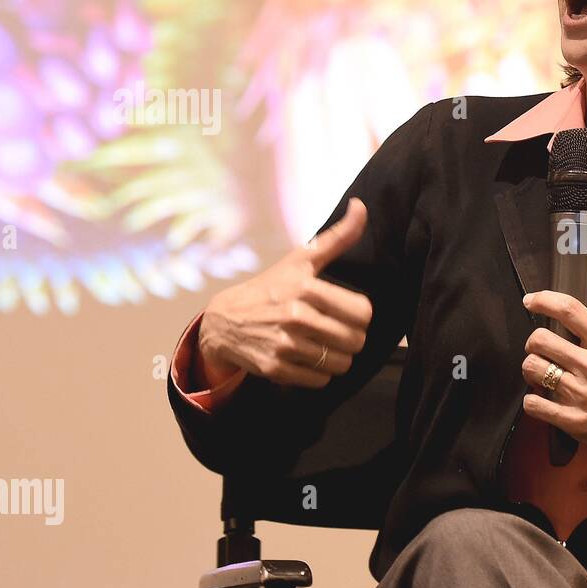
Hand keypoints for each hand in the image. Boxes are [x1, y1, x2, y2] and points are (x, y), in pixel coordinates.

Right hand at [197, 198, 374, 387]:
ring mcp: (284, 344)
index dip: (361, 316)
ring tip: (324, 346)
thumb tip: (361, 206)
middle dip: (351, 339)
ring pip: (341, 363)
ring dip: (338, 358)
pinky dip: (320, 374)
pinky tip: (308, 359)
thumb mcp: (301, 260)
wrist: (223, 321)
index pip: (363, 313)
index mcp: (306, 288)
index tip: (349, 313)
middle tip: (337, 332)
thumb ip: (337, 238)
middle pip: (355, 341)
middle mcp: (295, 316)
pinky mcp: (275, 368)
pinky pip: (320, 381)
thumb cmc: (270, 287)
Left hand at [519, 290, 586, 497]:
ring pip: (532, 368)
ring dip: (532, 367)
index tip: (532, 301)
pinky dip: (533, 400)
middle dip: (535, 340)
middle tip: (541, 347)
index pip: (569, 311)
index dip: (543, 300)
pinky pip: (533, 404)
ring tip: (541, 372)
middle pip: (541, 339)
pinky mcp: (574, 422)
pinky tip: (543, 399)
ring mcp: (581, 395)